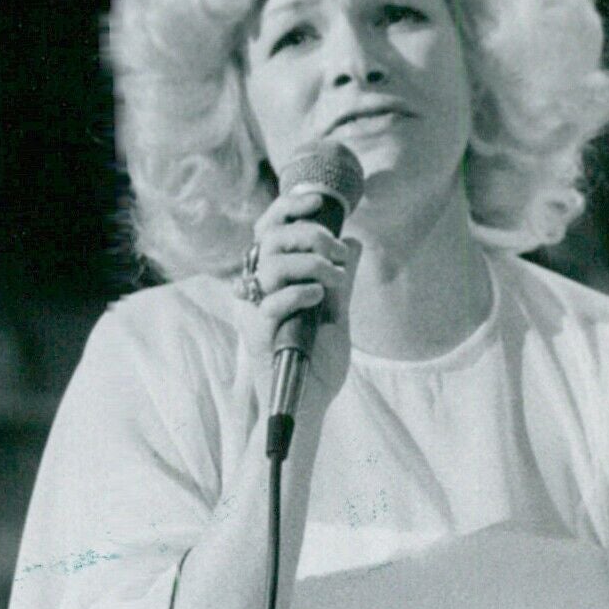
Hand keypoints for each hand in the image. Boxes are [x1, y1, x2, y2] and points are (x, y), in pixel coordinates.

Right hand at [233, 187, 360, 410]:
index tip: (319, 201)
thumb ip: (342, 281)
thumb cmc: (318, 364)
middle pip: (271, 239)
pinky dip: (298, 292)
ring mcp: (254, 311)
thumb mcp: (338, 315)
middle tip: (336, 253)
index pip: (270, 229)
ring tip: (334, 279)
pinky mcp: (257, 334)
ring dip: (310, 263)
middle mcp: (258, 290)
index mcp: (273, 280)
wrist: (309, 407)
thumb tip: (354, 243)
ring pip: (271, 265)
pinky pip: (271, 303)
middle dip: (310, 235)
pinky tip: (319, 296)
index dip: (289, 207)